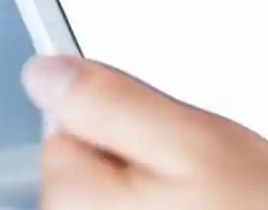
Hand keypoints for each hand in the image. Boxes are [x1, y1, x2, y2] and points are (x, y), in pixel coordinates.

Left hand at [23, 56, 267, 209]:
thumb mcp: (196, 141)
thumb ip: (112, 102)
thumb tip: (46, 71)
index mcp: (73, 199)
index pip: (67, 122)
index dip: (129, 118)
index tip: (174, 134)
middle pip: (95, 166)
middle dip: (149, 159)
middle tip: (208, 174)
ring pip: (127, 197)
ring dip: (168, 194)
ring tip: (222, 206)